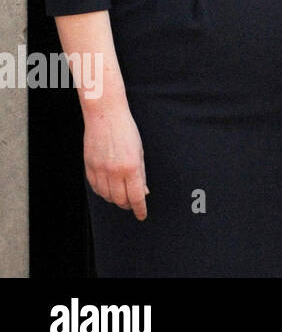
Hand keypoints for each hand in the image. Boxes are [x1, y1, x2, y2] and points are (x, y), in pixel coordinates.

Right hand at [82, 100, 147, 220]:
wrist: (105, 116)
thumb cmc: (126, 131)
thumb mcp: (140, 151)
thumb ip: (141, 174)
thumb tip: (143, 192)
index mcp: (131, 167)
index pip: (136, 197)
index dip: (140, 209)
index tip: (142, 215)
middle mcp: (114, 172)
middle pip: (120, 200)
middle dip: (128, 204)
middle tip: (133, 204)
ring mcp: (99, 170)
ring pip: (107, 196)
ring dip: (115, 199)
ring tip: (122, 195)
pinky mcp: (89, 168)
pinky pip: (96, 188)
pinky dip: (103, 192)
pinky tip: (109, 189)